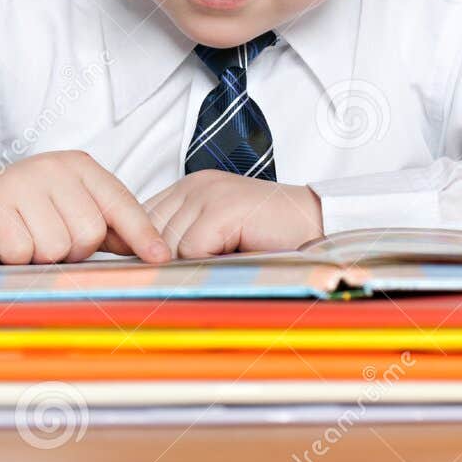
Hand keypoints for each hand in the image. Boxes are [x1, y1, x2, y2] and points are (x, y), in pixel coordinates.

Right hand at [0, 150, 170, 264]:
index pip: (120, 203)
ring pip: (55, 247)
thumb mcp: (73, 208)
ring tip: (26, 237)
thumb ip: (110, 226)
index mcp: (79, 166)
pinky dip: (14, 258)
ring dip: (41, 256)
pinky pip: (22, 252)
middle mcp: (52, 167)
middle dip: (72, 250)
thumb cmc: (30, 212)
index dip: (142, 235)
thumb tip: (155, 251)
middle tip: (48, 238)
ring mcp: (20, 182)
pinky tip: (4, 242)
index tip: (161, 258)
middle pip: (87, 233)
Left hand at [143, 170, 322, 258]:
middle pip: (150, 234)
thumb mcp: (217, 239)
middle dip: (167, 262)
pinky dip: (211, 265)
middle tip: (196, 276)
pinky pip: (193, 250)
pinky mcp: (222, 208)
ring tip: (223, 266)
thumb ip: (182, 243)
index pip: (142, 220)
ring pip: (169, 244)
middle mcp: (194, 185)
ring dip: (193, 266)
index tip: (156, 273)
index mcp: (188, 189)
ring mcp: (207, 193)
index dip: (146, 250)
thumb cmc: (271, 240)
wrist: (319, 228)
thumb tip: (145, 270)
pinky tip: (236, 260)